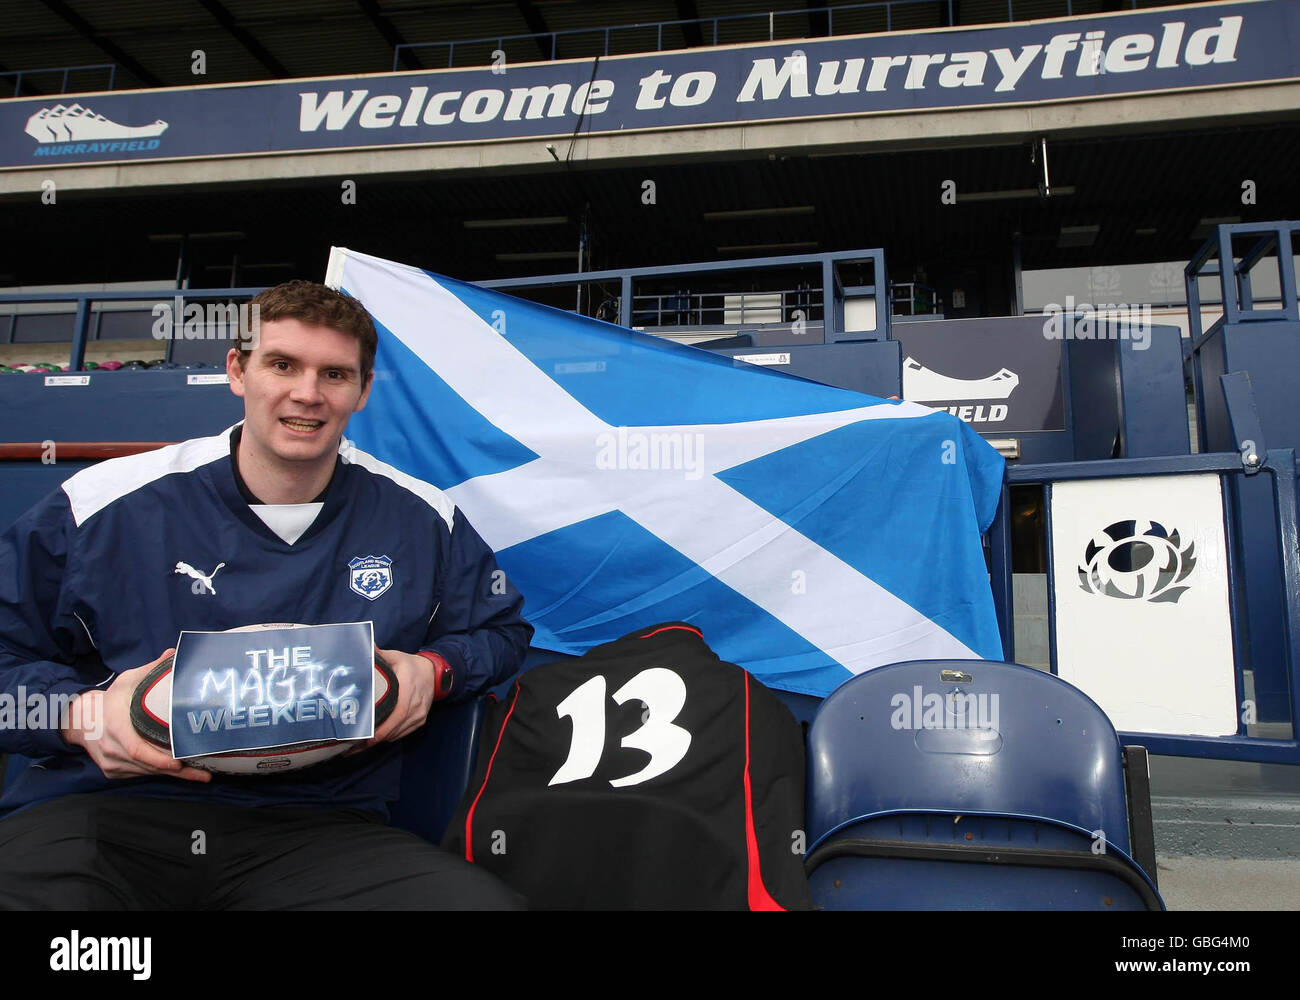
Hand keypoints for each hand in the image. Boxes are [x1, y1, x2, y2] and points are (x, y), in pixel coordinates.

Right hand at [62, 649, 211, 782]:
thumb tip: (173, 654)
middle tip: (203, 775)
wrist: (80, 720)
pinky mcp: (113, 772)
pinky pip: (139, 774)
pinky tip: (180, 773)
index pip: (137, 750)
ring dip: (172, 775)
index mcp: (115, 728)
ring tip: (199, 775)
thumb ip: (150, 670)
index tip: (178, 763)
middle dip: (177, 772)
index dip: (159, 760)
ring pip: (145, 773)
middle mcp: (112, 750)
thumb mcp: (126, 682)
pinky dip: (158, 773)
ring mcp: (111, 764)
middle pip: (147, 766)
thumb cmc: (109, 700)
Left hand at [359, 647, 438, 747]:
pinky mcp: (420, 720)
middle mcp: (416, 705)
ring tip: (361, 743)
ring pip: (398, 733)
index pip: (397, 713)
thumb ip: (379, 655)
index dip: (382, 728)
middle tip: (355, 744)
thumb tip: (362, 648)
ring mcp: (419, 715)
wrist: (435, 673)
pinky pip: (403, 733)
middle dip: (375, 738)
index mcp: (409, 689)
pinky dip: (389, 736)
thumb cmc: (412, 666)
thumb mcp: (396, 657)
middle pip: (395, 728)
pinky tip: (376, 738)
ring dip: (380, 739)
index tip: (366, 736)